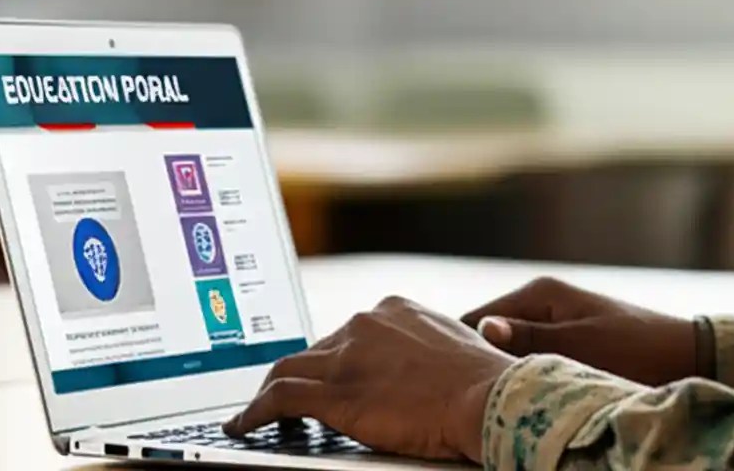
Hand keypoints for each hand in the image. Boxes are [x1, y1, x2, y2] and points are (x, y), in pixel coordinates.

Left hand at [223, 296, 513, 462]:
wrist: (489, 397)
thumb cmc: (484, 381)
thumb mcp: (451, 348)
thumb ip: (424, 350)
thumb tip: (420, 371)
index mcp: (393, 310)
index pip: (346, 333)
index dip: (332, 359)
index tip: (327, 375)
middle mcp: (365, 324)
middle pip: (316, 351)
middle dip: (305, 377)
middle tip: (289, 403)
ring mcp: (347, 357)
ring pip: (287, 369)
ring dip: (267, 391)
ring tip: (255, 414)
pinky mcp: (336, 394)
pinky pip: (280, 398)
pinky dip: (254, 411)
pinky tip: (243, 424)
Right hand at [461, 277, 696, 385]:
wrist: (685, 355)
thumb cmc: (636, 349)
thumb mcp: (580, 345)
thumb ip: (529, 340)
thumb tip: (482, 330)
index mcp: (538, 294)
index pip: (476, 320)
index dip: (456, 349)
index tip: (442, 380)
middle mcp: (541, 303)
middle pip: (488, 336)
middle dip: (476, 362)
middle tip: (458, 396)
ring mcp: (553, 322)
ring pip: (508, 351)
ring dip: (500, 372)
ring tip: (483, 400)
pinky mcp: (566, 341)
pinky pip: (528, 358)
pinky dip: (520, 375)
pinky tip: (514, 397)